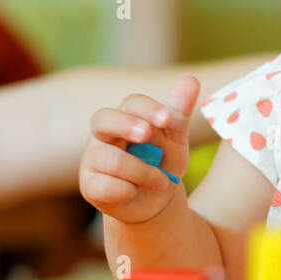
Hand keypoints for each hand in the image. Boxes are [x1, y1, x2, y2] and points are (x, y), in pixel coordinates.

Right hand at [79, 75, 200, 223]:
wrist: (156, 200)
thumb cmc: (162, 161)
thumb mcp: (175, 137)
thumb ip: (180, 110)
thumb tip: (191, 79)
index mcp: (126, 116)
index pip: (131, 103)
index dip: (148, 108)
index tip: (167, 119)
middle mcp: (104, 134)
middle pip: (103, 119)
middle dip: (125, 125)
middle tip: (146, 134)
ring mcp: (92, 159)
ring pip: (112, 160)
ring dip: (144, 173)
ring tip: (162, 181)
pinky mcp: (89, 185)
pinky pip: (107, 187)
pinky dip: (130, 191)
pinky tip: (137, 192)